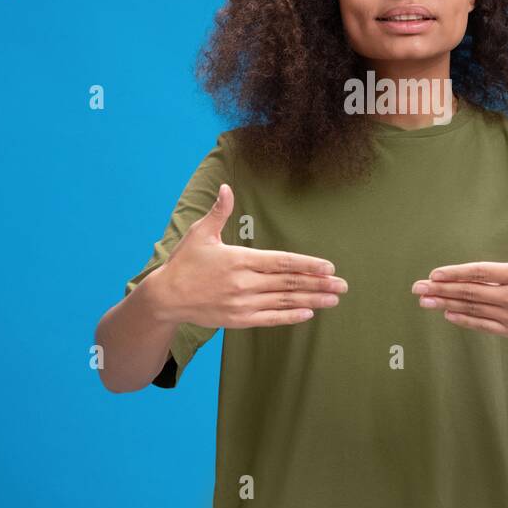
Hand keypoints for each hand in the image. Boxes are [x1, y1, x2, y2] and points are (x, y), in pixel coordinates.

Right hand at [145, 183, 347, 328]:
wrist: (165, 297)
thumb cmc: (184, 262)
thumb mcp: (200, 234)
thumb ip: (219, 212)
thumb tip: (227, 188)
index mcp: (239, 260)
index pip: (281, 262)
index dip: (307, 265)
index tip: (328, 267)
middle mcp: (244, 283)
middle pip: (289, 282)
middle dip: (318, 284)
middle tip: (342, 285)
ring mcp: (242, 303)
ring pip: (283, 300)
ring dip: (311, 300)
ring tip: (333, 299)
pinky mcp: (238, 319)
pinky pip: (270, 319)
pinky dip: (290, 316)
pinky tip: (308, 313)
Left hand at [411, 203, 507, 345]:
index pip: (482, 273)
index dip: (457, 273)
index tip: (435, 273)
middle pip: (471, 292)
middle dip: (441, 290)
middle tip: (416, 289)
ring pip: (474, 310)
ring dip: (447, 305)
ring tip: (424, 302)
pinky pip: (485, 326)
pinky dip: (466, 320)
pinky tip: (449, 315)